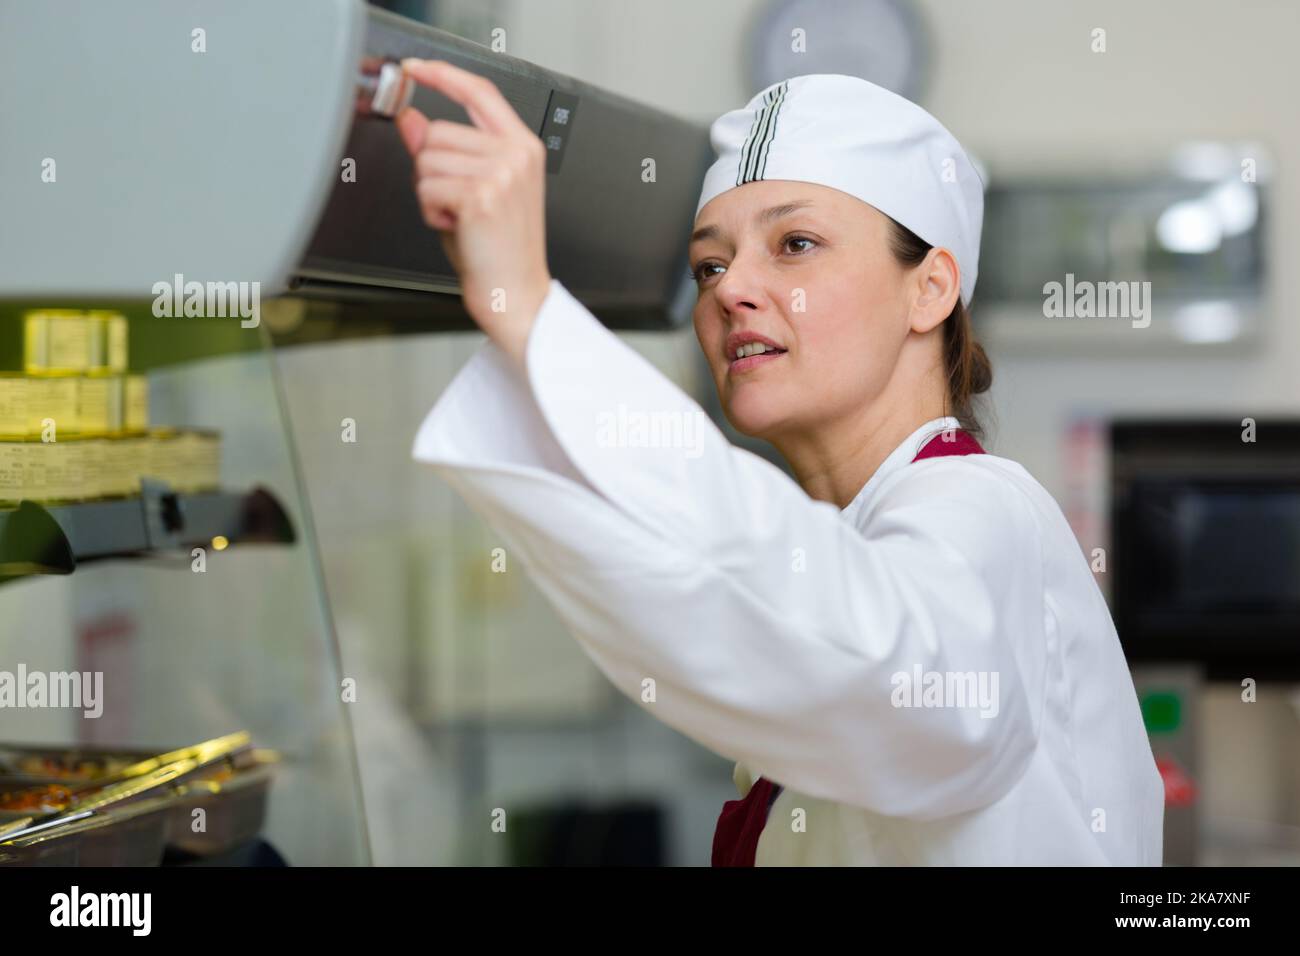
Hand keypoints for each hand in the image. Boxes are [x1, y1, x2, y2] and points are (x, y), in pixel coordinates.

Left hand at [396, 59, 551, 365]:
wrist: (517, 297)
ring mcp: (501, 174)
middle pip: (437, 130)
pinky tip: (457, 229)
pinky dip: (431, 213)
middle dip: (430, 169)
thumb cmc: (498, 252)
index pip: (480, 92)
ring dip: (430, 194)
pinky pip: (427, 188)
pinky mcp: (481, 196)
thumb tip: (411, 119)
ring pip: (426, 160)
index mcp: (523, 147)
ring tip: (460, 219)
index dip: (444, 75)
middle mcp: (516, 155)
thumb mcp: (470, 190)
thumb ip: (442, 151)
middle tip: (455, 203)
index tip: (417, 69)